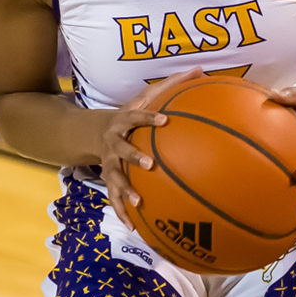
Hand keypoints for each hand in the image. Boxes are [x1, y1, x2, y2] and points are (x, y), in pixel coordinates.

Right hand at [97, 67, 199, 222]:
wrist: (95, 132)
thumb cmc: (130, 114)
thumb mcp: (145, 97)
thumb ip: (172, 85)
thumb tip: (200, 69)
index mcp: (124, 120)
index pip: (136, 115)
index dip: (148, 117)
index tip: (164, 121)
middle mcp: (113, 141)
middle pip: (121, 149)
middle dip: (133, 157)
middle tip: (149, 165)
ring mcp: (108, 161)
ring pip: (114, 177)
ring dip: (124, 190)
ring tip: (137, 203)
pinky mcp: (108, 178)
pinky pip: (113, 197)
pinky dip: (122, 212)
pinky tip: (134, 227)